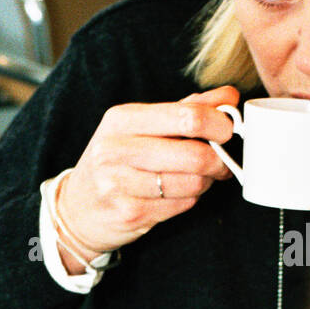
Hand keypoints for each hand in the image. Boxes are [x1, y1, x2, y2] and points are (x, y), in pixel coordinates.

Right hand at [58, 85, 239, 263]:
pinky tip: (178, 194)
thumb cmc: (118, 162)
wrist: (79, 207)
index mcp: (122, 119)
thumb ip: (188, 108)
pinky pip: (182, 205)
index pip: (187, 116)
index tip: (230, 130)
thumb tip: (229, 96)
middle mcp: (116, 149)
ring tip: (197, 178)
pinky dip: (190, 200)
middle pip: (194, 154)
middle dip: (219, 160)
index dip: (220, 124)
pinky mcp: (129, 212)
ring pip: (192, 183)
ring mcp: (119, 183)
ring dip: (205, 182)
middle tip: (223, 162)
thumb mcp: (143, 126)